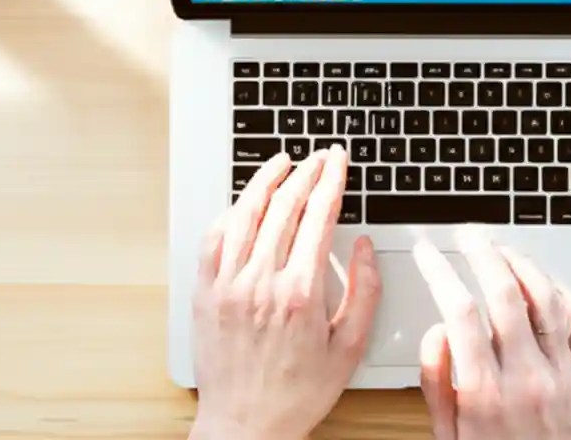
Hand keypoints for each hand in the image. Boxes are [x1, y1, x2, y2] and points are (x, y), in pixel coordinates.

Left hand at [189, 147, 380, 439]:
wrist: (246, 425)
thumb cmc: (299, 393)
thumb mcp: (350, 347)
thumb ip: (365, 291)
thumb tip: (364, 247)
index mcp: (302, 292)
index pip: (319, 215)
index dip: (332, 180)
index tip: (339, 161)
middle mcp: (261, 282)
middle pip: (284, 206)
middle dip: (306, 173)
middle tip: (319, 157)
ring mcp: (228, 285)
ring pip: (245, 214)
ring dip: (265, 180)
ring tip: (281, 162)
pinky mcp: (205, 294)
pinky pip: (213, 240)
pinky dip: (230, 214)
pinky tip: (243, 204)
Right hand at [414, 241, 570, 439]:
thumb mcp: (448, 434)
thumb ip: (437, 381)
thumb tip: (438, 331)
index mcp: (485, 393)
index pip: (460, 312)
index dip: (440, 272)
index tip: (428, 254)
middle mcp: (526, 378)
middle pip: (505, 293)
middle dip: (482, 252)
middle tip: (467, 235)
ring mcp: (561, 375)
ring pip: (547, 298)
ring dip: (523, 264)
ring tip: (503, 249)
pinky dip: (566, 294)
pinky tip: (546, 284)